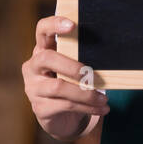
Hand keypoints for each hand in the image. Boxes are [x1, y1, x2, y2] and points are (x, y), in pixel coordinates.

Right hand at [21, 16, 109, 139]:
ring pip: (59, 87)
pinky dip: (87, 107)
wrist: (63, 119)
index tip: (72, 25)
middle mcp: (33, 67)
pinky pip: (65, 105)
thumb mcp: (74, 70)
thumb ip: (81, 59)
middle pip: (47, 58)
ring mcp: (33, 88)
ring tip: (104, 99)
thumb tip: (109, 52)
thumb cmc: (71, 86)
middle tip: (93, 75)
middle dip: (72, 66)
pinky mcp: (40, 108)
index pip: (42, 30)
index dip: (54, 24)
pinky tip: (101, 108)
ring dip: (86, 93)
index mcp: (42, 50)